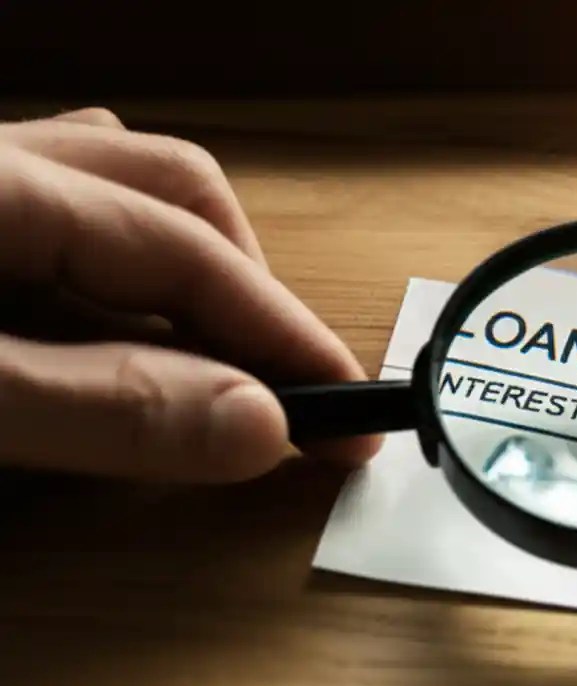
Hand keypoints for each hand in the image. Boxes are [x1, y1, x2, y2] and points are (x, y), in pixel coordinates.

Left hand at [0, 108, 380, 482]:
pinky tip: (104, 319)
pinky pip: (59, 209)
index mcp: (1, 183)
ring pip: (112, 188)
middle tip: (287, 387)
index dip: (285, 335)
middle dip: (251, 287)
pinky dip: (113, 263)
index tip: (354, 419)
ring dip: (188, 263)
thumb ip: (101, 406)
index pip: (189, 251)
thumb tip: (258, 423)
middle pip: (172, 191)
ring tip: (216, 350)